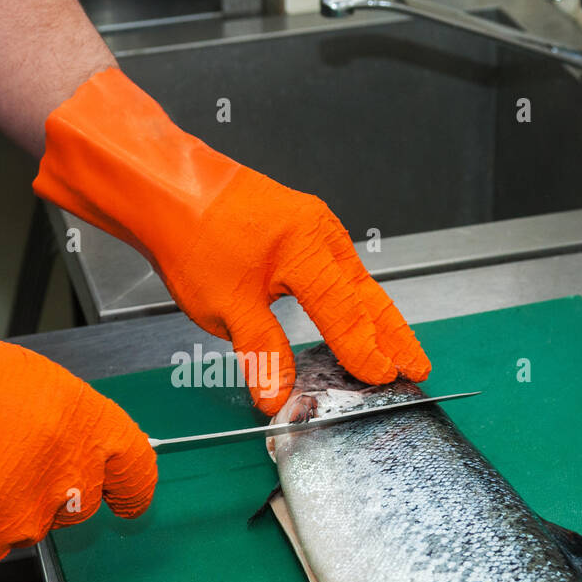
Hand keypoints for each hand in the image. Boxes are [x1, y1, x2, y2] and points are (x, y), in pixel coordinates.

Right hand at [0, 247, 154, 569]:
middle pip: (80, 503)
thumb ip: (70, 419)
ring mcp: (30, 518)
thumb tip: (75, 440)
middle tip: (14, 461)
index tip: (126, 496)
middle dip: (55, 488)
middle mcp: (72, 480)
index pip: (138, 474)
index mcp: (94, 431)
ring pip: (31, 525)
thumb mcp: (39, 380)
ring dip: (10, 505)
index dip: (131, 488)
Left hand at [33, 67, 430, 413]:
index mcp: (307, 250)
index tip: (385, 379)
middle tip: (417, 366)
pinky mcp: (297, 225)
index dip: (367, 352)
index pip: (347, 315)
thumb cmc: (191, 231)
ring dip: (374, 317)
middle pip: (367, 295)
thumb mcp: (225, 307)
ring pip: (354, 280)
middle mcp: (319, 232)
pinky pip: (335, 268)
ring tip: (394, 348)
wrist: (163, 186)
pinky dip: (350, 297)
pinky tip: (351, 314)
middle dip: (394, 334)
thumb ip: (261, 353)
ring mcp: (311, 225)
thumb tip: (279, 396)